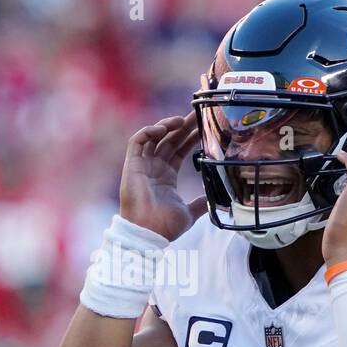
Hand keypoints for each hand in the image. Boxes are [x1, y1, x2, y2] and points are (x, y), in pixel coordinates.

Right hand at [118, 113, 207, 241]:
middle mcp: (154, 167)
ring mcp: (142, 165)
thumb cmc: (165, 226)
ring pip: (153, 137)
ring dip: (166, 125)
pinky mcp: (132, 165)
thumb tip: (214, 200)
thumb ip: (201, 204)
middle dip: (183, 126)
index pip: (179, 150)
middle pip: (169, 139)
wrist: (149, 234)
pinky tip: (163, 128)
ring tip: (182, 119)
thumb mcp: (190, 213)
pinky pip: (137, 141)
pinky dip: (148, 132)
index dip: (190, 137)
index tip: (204, 126)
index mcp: (167, 176)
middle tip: (198, 113)